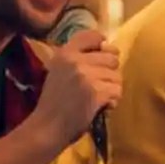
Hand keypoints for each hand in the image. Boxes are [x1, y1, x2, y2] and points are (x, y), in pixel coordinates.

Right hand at [30, 30, 120, 150]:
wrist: (47, 127)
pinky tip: (101, 107)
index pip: (93, 36)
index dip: (103, 45)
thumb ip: (79, 58)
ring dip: (112, 89)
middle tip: (99, 86)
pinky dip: (112, 101)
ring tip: (98, 98)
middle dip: (110, 73)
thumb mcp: (59, 71)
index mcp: (65, 53)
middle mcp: (75, 60)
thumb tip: (109, 47)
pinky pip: (117, 91)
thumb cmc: (55, 101)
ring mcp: (86, 75)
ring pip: (117, 76)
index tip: (102, 56)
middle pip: (112, 57)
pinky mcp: (96, 91)